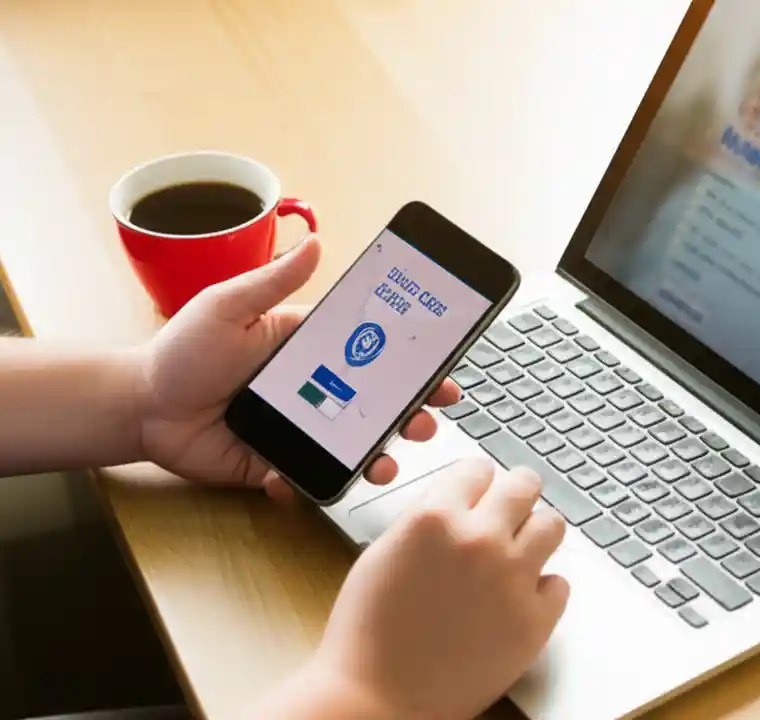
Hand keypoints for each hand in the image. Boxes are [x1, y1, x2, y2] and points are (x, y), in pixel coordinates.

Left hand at [137, 237, 459, 499]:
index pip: (372, 353)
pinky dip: (312, 485)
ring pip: (352, 447)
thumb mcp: (228, 306)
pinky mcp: (276, 465)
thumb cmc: (181, 351)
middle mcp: (313, 391)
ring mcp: (298, 431)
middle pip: (375, 404)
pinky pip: (306, 479)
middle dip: (410, 413)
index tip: (441, 368)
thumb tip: (317, 242)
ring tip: (386, 462)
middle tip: (427, 419)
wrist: (139, 407)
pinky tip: (306, 481)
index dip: (410, 363)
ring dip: (378, 457)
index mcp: (309, 350)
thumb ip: (273, 279)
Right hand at [257, 459, 569, 718]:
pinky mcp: (535, 620)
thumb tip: (458, 503)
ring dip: (535, 533)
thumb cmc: (367, 633)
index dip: (475, 481)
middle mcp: (479, 539)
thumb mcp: (383, 553)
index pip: (478, 468)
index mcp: (435, 517)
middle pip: (524, 485)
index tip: (478, 491)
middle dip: (516, 492)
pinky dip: (542, 587)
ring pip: (552, 525)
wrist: (376, 699)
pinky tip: (518, 597)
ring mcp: (512, 579)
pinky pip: (559, 583)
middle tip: (512, 505)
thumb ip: (426, 520)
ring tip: (519, 549)